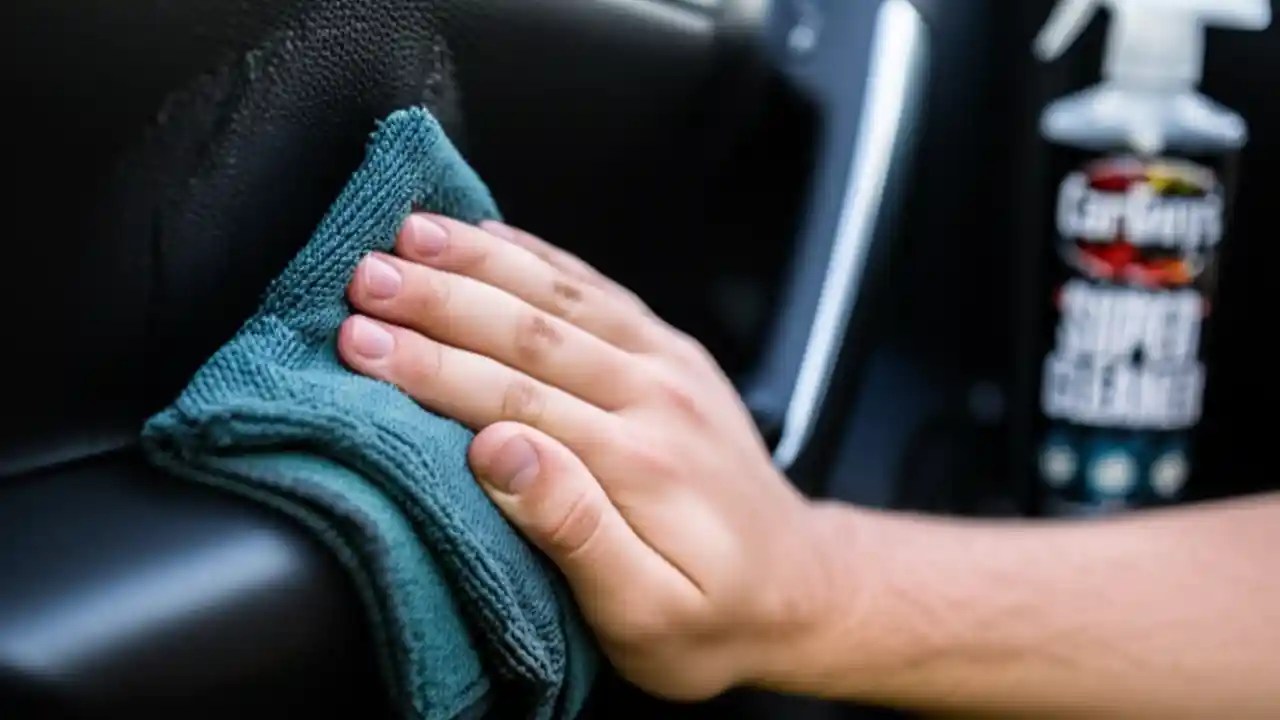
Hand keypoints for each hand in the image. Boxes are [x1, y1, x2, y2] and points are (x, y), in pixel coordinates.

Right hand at [339, 215, 834, 699]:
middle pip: (530, 332)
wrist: (802, 587)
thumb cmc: (714, 617)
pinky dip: (540, 254)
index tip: (361, 341)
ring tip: (407, 234)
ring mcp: (667, 363)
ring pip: (561, 294)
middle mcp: (656, 395)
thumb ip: (575, 531)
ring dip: (480, 261)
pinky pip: (598, 286)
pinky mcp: (671, 352)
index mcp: (641, 461)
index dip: (431, 366)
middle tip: (362, 276)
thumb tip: (497, 455)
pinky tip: (491, 233)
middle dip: (438, 300)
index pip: (514, 399)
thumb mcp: (646, 614)